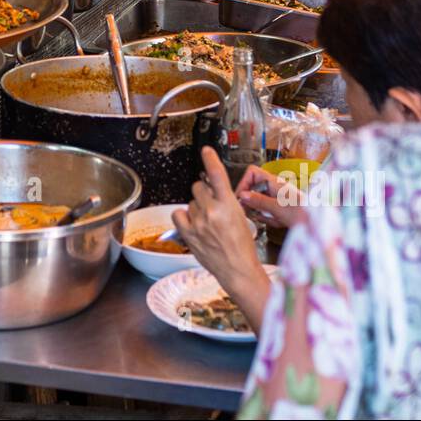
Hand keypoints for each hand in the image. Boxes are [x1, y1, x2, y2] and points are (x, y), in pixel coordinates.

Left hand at [172, 147, 265, 298]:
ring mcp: (198, 222)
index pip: (217, 175)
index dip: (210, 160)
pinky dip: (183, 216)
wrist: (237, 269)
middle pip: (198, 187)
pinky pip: (178, 214)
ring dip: (196, 207)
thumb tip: (210, 187)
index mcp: (228, 204)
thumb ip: (224, 199)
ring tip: (207, 222)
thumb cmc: (242, 245)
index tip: (206, 151)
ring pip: (190, 202)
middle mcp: (212, 211)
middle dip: (203, 193)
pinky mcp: (188, 234)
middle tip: (212, 206)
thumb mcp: (240, 215)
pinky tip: (193, 223)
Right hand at [236, 165, 308, 230]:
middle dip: (252, 203)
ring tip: (271, 218)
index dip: (244, 182)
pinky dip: (269, 218)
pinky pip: (266, 211)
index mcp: (273, 181)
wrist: (317, 223)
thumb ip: (258, 201)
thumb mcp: (277, 207)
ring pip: (258, 202)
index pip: (252, 172)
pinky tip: (277, 222)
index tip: (241, 196)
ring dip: (262, 212)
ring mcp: (276, 197)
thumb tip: (242, 195)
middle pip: (253, 189)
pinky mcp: (279, 207)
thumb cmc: (302, 212)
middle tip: (250, 212)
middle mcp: (273, 187)